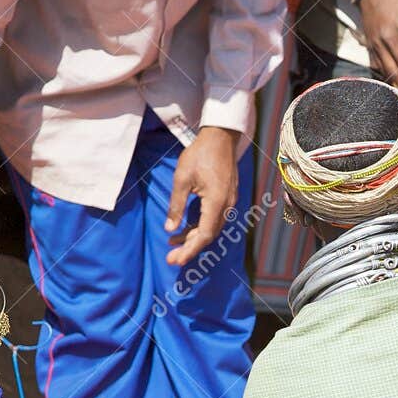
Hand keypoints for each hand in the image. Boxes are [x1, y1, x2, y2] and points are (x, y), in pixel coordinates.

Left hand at [165, 125, 240, 265]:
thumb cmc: (200, 154)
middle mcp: (226, 206)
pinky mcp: (226, 197)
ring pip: (211, 228)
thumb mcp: (182, 179)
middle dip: (189, 248)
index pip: (204, 235)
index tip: (175, 260)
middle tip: (171, 258)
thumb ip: (176, 206)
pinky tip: (186, 228)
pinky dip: (200, 227)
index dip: (190, 250)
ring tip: (173, 242)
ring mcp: (228, 202)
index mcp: (216, 203)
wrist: (220, 136)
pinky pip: (214, 219)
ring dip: (193, 238)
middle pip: (208, 236)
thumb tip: (169, 229)